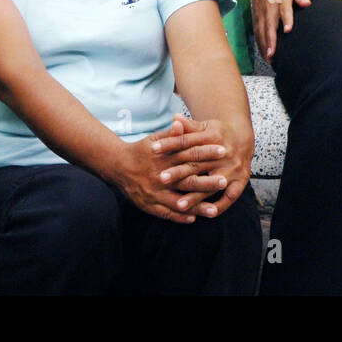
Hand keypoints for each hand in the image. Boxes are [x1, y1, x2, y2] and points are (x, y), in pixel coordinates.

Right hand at [109, 118, 230, 223]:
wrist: (117, 165)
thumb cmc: (141, 150)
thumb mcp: (154, 140)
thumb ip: (170, 135)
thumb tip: (180, 122)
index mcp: (164, 158)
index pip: (189, 154)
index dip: (206, 152)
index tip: (223, 151)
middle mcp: (159, 176)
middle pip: (186, 180)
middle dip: (206, 182)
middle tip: (224, 182)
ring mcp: (153, 192)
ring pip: (178, 201)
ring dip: (196, 206)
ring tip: (214, 210)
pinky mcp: (147, 204)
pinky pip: (165, 213)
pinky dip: (178, 216)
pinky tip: (192, 219)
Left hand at [150, 115, 252, 218]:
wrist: (244, 138)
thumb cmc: (218, 133)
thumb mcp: (205, 127)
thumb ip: (190, 126)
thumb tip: (175, 118)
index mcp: (212, 137)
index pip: (187, 141)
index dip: (169, 144)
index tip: (153, 149)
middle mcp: (223, 154)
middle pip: (197, 164)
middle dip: (178, 172)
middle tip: (161, 178)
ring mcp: (232, 169)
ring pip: (210, 184)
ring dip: (195, 196)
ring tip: (178, 205)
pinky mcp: (240, 181)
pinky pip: (230, 197)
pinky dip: (218, 206)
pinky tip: (205, 214)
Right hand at [248, 0, 310, 60]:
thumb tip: (306, 3)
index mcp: (280, 0)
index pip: (284, 10)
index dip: (286, 19)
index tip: (288, 30)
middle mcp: (269, 10)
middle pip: (269, 26)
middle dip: (270, 40)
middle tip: (273, 54)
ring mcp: (261, 16)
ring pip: (261, 32)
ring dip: (264, 46)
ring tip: (269, 59)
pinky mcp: (256, 21)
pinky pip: (257, 34)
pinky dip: (260, 45)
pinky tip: (264, 55)